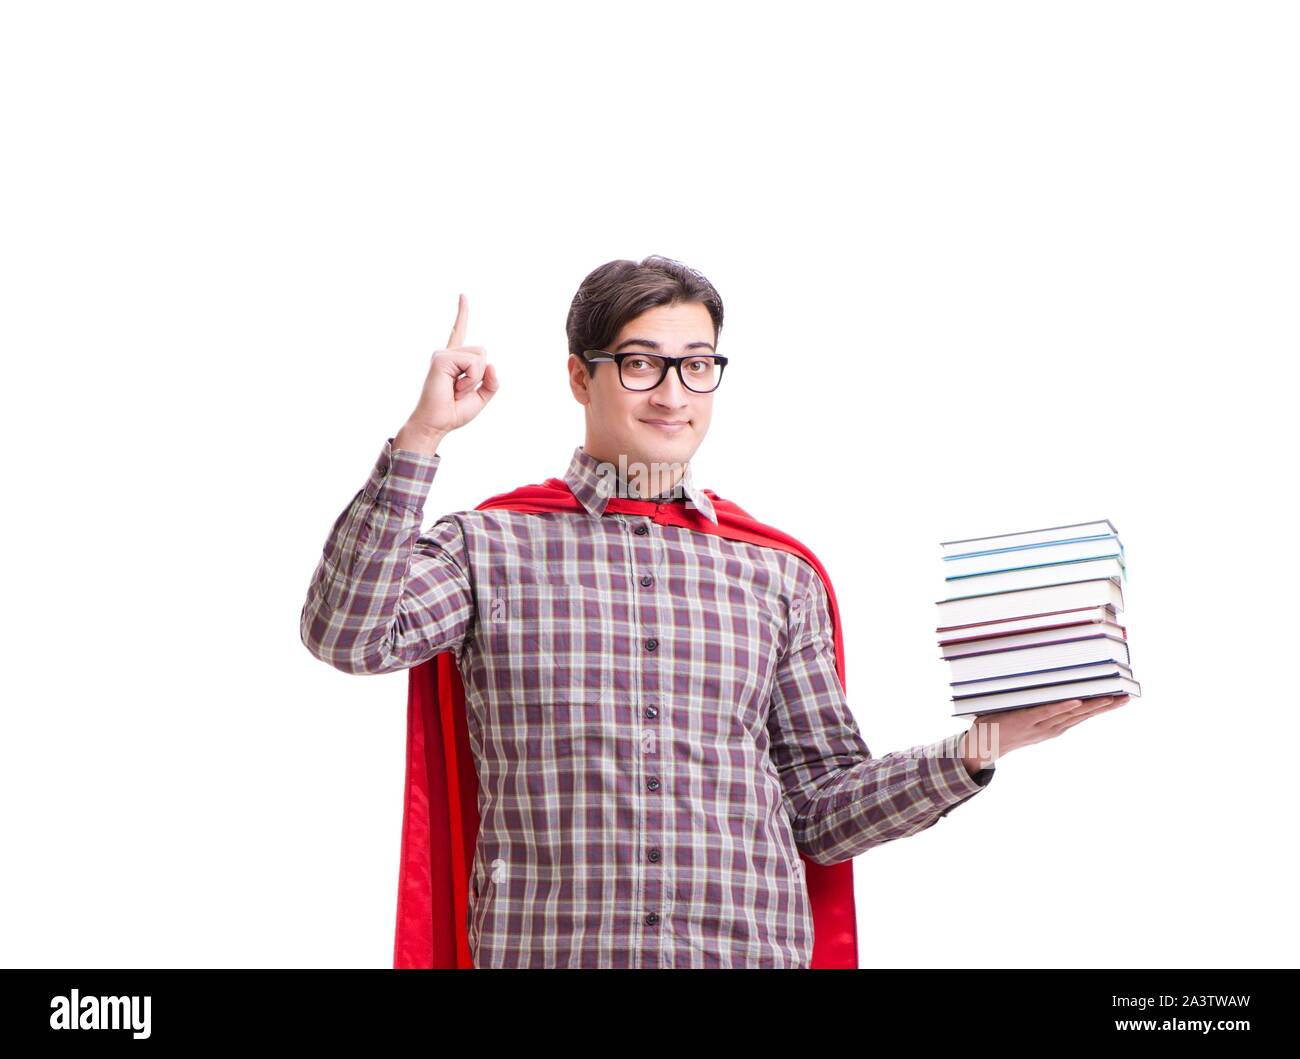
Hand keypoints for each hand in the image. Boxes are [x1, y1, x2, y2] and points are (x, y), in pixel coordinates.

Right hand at [396, 293, 499, 450]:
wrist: (437, 424)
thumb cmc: (453, 412)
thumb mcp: (481, 398)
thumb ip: (491, 382)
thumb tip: (491, 364)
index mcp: (454, 360)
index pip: (459, 332)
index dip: (462, 314)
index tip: (463, 295)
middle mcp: (447, 354)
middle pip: (483, 352)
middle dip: (480, 375)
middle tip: (461, 391)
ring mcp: (442, 355)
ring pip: (480, 357)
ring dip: (475, 379)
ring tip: (457, 390)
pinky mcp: (440, 359)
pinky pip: (472, 363)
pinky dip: (470, 380)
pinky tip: (455, 388)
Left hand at [959, 694, 1131, 772]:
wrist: (980, 745)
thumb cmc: (1001, 724)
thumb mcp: (1024, 712)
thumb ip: (1037, 700)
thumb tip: (1046, 675)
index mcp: (1054, 725)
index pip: (1083, 714)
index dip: (1103, 706)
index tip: (1123, 696)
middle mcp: (1051, 727)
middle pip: (1084, 714)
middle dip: (1106, 705)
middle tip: (1128, 696)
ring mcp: (1039, 725)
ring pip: (1070, 713)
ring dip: (1091, 704)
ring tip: (1112, 697)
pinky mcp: (1024, 720)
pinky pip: (1045, 712)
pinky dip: (1061, 706)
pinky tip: (1076, 700)